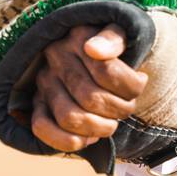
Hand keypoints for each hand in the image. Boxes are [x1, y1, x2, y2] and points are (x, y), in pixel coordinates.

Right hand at [28, 23, 149, 152]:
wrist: (98, 54)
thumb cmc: (116, 48)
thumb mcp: (123, 35)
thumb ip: (115, 38)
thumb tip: (93, 49)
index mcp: (79, 37)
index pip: (107, 71)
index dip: (131, 87)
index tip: (140, 83)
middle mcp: (56, 57)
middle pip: (91, 98)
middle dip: (119, 110)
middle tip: (127, 107)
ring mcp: (44, 81)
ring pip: (69, 117)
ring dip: (100, 128)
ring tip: (112, 123)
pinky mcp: (36, 102)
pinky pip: (41, 128)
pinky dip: (70, 140)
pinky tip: (90, 137)